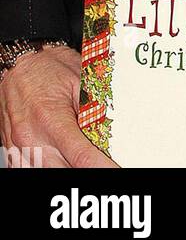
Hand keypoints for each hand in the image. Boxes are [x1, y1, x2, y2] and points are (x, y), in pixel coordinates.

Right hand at [0, 46, 117, 167]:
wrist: (18, 65)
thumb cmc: (48, 68)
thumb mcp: (79, 78)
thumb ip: (94, 106)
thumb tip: (114, 129)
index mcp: (50, 118)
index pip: (81, 156)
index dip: (102, 167)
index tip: (117, 170)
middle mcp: (31, 138)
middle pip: (65, 171)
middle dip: (88, 170)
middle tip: (105, 164)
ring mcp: (18, 149)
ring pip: (48, 174)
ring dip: (68, 169)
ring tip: (85, 160)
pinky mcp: (13, 153)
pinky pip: (31, 171)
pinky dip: (50, 168)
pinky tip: (64, 160)